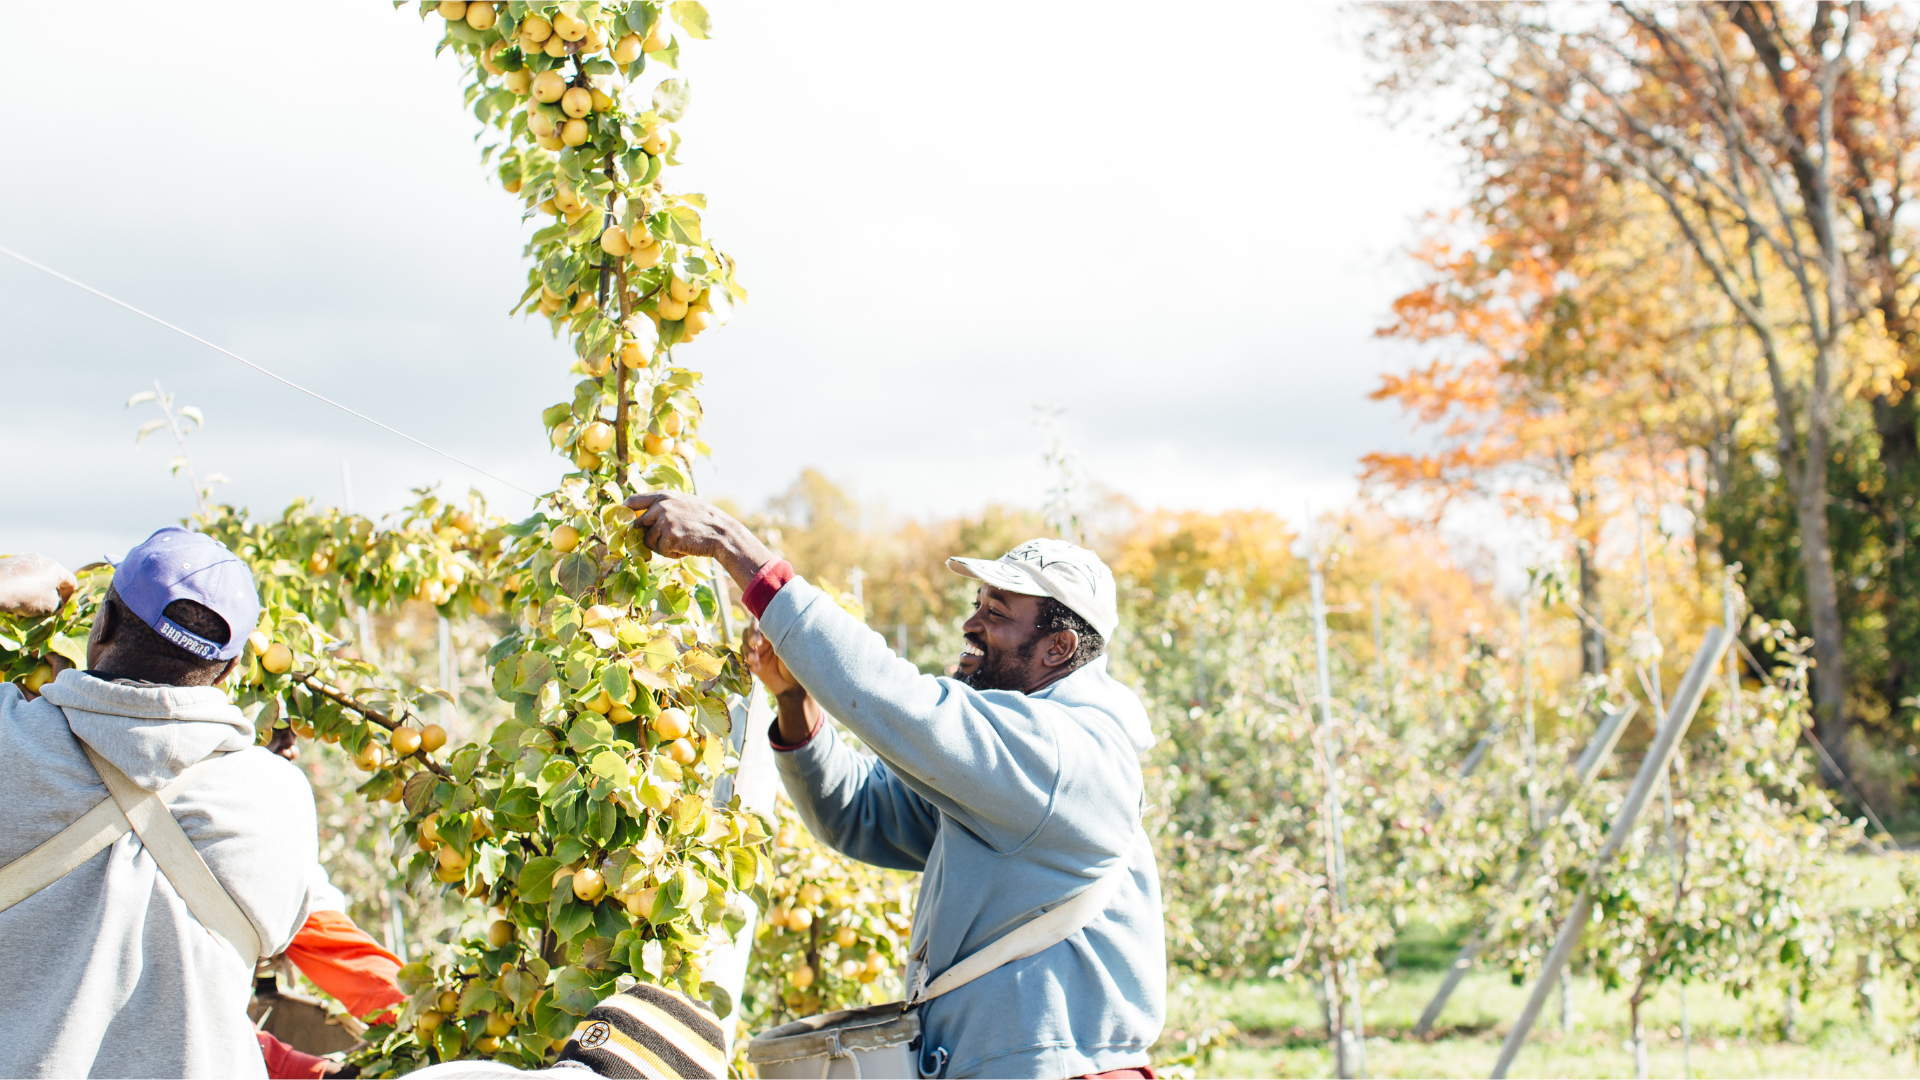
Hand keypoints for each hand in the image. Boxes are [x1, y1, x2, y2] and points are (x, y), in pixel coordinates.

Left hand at [0, 554, 76, 617]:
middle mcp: (40, 559)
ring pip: (33, 580)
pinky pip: (19, 577)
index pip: (71, 581)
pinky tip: (12, 601)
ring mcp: (22, 560)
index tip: (64, 607)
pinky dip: (19, 589)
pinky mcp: (7, 563)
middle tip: (44, 610)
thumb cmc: (27, 597)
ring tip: (24, 610)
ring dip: (32, 595)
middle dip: (48, 597)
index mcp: (55, 567)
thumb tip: (59, 607)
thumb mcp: (50, 606)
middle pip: (50, 580)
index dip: (70, 596)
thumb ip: (59, 606)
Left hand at [624, 492, 776, 589]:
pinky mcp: (669, 536)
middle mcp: (661, 505)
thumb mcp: (683, 503)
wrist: (722, 533)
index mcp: (663, 495)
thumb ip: (663, 506)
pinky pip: (660, 551)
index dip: (624, 513)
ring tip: (680, 543)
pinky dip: (671, 553)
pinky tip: (685, 548)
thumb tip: (639, 518)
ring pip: (648, 541)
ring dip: (661, 547)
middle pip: (638, 526)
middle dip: (646, 537)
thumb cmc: (703, 520)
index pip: (632, 501)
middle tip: (662, 541)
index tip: (625, 523)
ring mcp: (665, 520)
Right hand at [743, 626, 799, 695]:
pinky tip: (756, 668)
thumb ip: (780, 637)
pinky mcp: (753, 663)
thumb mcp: (791, 648)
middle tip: (755, 643)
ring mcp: (758, 651)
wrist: (794, 685)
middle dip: (749, 637)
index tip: (759, 636)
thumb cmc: (797, 663)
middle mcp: (764, 639)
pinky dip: (747, 663)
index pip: (760, 623)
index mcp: (774, 631)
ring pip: (744, 645)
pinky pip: (743, 660)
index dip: (755, 627)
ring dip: (748, 651)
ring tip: (755, 660)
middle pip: (748, 632)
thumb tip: (770, 627)